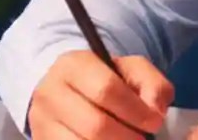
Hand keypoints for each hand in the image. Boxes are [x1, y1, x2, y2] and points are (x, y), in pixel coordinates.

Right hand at [28, 51, 172, 139]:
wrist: (69, 91)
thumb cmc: (106, 79)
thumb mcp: (131, 70)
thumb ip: (152, 84)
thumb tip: (155, 112)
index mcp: (73, 65)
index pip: (106, 90)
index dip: (136, 111)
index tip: (155, 122)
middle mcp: (50, 93)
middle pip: (95, 126)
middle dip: (127, 137)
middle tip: (142, 138)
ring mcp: (42, 122)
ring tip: (126, 139)